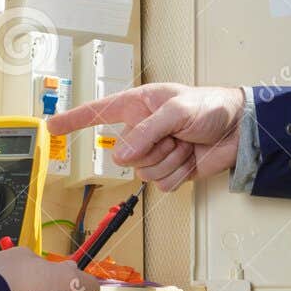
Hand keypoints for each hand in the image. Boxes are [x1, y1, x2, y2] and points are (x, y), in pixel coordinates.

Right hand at [46, 83, 244, 191]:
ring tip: (186, 145)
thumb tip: (122, 155)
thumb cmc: (211, 106)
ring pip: (143, 173)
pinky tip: (191, 158)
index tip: (51, 127)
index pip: (98, 112)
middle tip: (175, 135)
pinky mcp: (170, 170)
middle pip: (124, 154)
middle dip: (153, 149)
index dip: (73, 120)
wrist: (239, 129)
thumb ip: (146, 132)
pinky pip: (162, 184)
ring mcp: (156, 152)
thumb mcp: (177, 110)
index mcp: (139, 105)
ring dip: (170, 161)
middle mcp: (143, 129)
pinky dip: (179, 174)